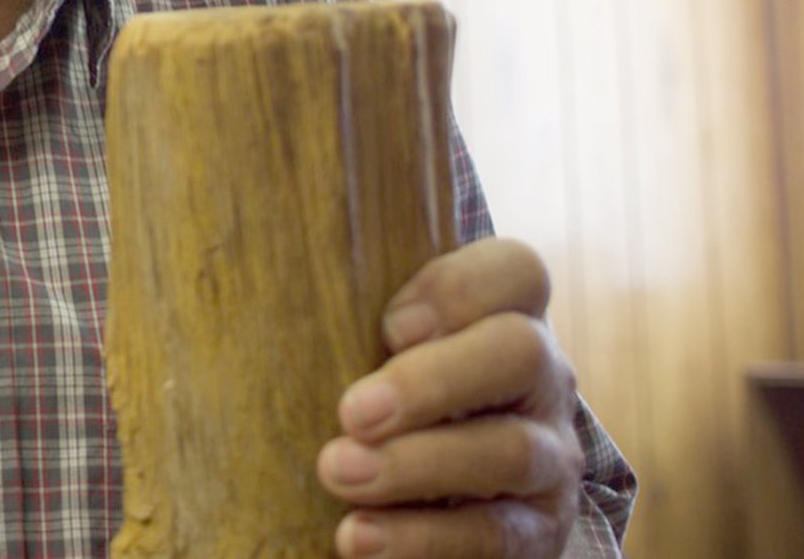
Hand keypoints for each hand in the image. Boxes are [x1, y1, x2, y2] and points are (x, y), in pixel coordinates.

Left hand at [315, 237, 582, 555]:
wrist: (443, 499)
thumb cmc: (387, 399)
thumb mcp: (376, 348)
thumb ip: (348, 315)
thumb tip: (253, 288)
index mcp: (506, 317)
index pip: (517, 271)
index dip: (458, 288)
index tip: (389, 326)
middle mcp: (542, 380)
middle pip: (521, 352)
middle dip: (430, 381)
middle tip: (352, 412)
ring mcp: (550, 456)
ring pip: (511, 450)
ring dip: (416, 465)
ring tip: (337, 473)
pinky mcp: (538, 531)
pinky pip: (495, 537)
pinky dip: (421, 539)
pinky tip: (358, 538)